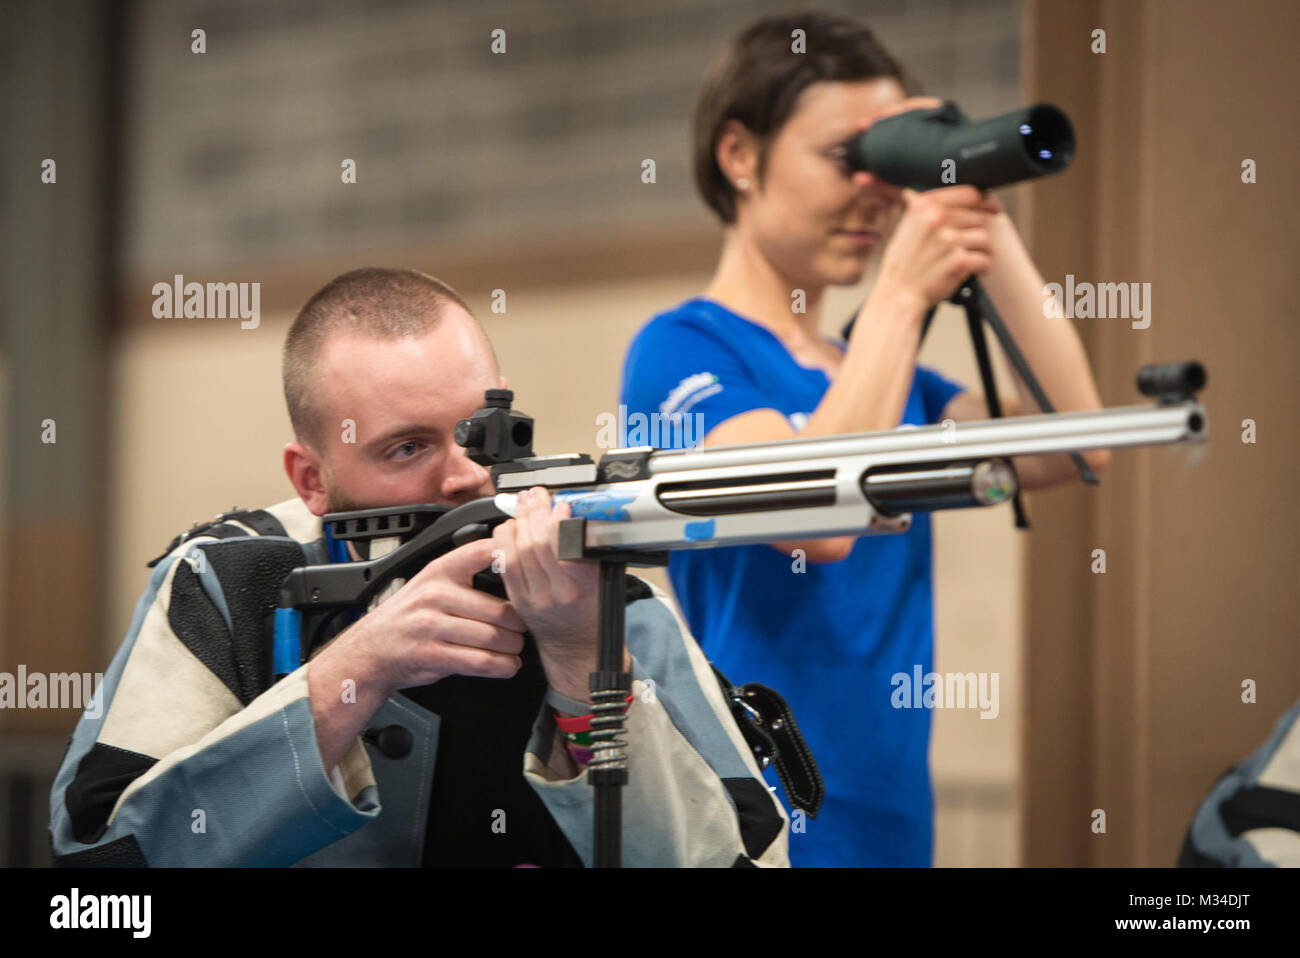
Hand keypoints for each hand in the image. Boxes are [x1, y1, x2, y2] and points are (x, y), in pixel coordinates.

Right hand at [337, 536, 526, 693]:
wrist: (371, 650)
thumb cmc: (409, 616)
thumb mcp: (430, 582)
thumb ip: (467, 572)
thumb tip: (515, 568)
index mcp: (440, 571)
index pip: (482, 552)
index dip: (512, 558)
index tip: (532, 568)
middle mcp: (436, 595)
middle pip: (500, 610)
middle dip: (520, 625)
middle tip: (526, 629)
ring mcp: (432, 626)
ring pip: (493, 638)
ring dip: (513, 648)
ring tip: (516, 648)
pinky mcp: (432, 654)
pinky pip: (479, 662)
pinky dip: (501, 666)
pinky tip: (507, 665)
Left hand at [492, 487, 600, 700]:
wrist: (578, 646)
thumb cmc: (594, 611)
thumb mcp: (605, 578)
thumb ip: (591, 548)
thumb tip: (579, 512)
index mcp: (582, 585)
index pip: (566, 547)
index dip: (559, 521)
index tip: (562, 505)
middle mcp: (556, 593)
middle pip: (536, 545)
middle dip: (534, 513)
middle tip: (536, 496)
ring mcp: (533, 598)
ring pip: (516, 552)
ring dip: (517, 523)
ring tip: (523, 506)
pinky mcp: (518, 599)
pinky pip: (504, 565)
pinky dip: (504, 542)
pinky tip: (509, 528)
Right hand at [872, 184, 1001, 311]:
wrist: (898, 295)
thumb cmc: (904, 264)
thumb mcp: (907, 227)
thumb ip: (928, 208)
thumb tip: (956, 190)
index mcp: (924, 206)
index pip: (969, 193)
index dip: (986, 202)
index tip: (993, 209)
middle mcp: (936, 219)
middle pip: (979, 218)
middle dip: (977, 234)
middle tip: (967, 248)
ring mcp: (948, 239)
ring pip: (984, 239)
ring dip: (981, 252)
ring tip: (967, 261)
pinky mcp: (959, 260)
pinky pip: (985, 259)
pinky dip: (982, 267)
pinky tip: (971, 271)